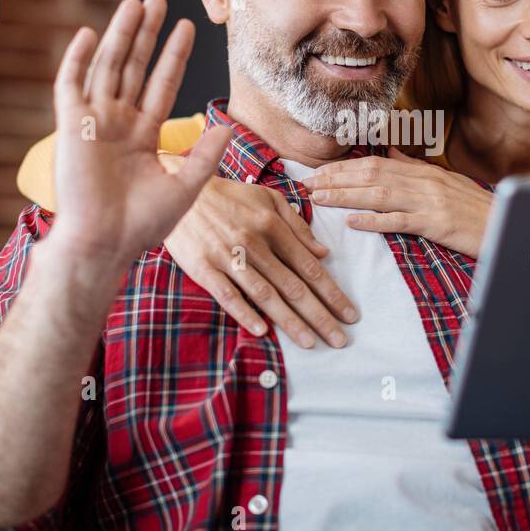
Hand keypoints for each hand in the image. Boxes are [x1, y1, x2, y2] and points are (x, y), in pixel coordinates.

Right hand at [49, 0, 230, 269]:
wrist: (104, 245)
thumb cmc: (141, 226)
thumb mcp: (185, 187)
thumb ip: (205, 154)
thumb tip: (228, 124)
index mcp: (143, 135)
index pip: (161, 84)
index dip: (173, 55)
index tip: (186, 27)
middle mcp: (118, 124)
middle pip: (134, 67)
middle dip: (145, 34)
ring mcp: (93, 124)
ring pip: (108, 68)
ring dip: (119, 36)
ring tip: (134, 3)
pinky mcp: (71, 128)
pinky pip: (71, 87)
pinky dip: (78, 61)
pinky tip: (89, 34)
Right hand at [155, 154, 358, 347]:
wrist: (179, 187)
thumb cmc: (229, 195)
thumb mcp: (268, 198)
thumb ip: (297, 225)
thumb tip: (324, 253)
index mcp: (273, 225)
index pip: (310, 267)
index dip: (332, 293)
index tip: (350, 314)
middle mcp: (254, 242)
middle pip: (293, 286)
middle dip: (320, 315)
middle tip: (340, 339)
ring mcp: (228, 256)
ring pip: (265, 294)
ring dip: (290, 321)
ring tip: (311, 342)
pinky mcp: (202, 267)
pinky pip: (227, 294)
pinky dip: (245, 313)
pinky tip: (263, 331)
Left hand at [301, 148, 493, 257]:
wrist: (506, 226)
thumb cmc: (475, 208)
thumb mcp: (445, 180)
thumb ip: (414, 167)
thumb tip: (389, 152)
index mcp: (423, 171)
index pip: (376, 164)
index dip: (344, 168)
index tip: (318, 173)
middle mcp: (423, 181)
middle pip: (371, 175)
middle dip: (336, 179)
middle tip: (307, 183)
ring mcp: (429, 202)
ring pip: (379, 194)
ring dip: (346, 196)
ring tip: (319, 198)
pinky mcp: (436, 224)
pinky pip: (400, 221)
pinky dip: (374, 221)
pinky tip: (353, 222)